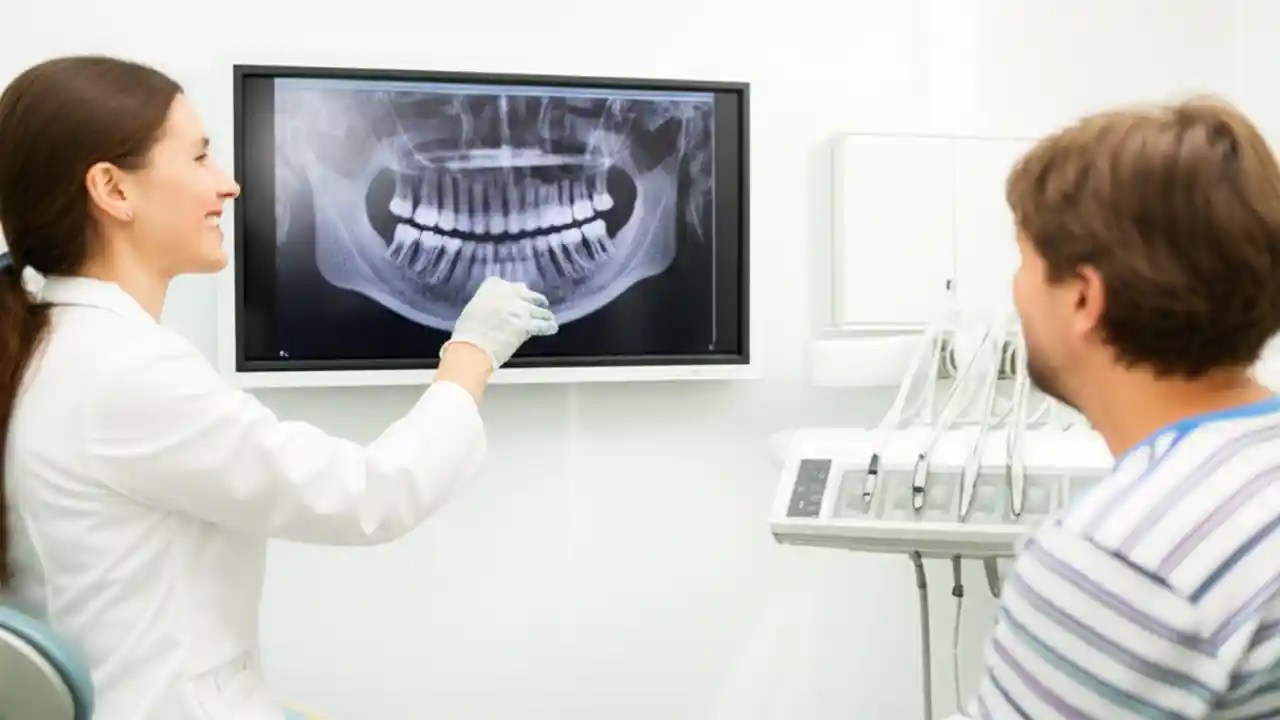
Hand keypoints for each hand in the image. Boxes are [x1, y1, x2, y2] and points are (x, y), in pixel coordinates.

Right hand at [440, 276, 557, 370]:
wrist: (473, 344)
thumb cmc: (467, 329)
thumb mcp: (475, 307)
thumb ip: (490, 303)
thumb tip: (500, 310)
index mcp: (493, 285)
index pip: (511, 285)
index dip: (518, 292)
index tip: (520, 296)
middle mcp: (509, 292)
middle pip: (528, 294)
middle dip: (535, 299)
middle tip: (540, 303)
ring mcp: (521, 308)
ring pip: (538, 309)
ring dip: (544, 314)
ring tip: (549, 317)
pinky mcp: (528, 324)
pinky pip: (543, 325)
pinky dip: (548, 327)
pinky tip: (552, 328)